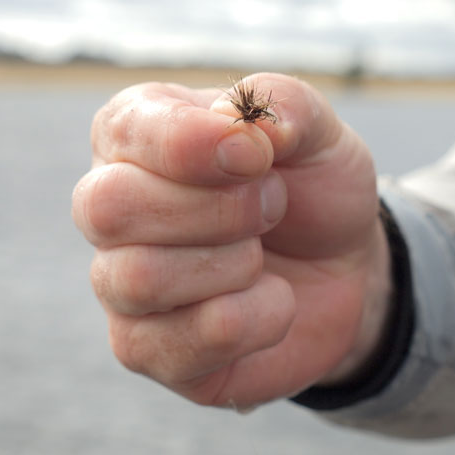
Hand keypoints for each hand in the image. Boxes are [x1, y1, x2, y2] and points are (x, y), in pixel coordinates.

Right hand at [72, 73, 390, 407]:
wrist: (346, 268)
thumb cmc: (311, 188)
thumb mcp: (318, 132)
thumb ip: (282, 104)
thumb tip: (242, 124)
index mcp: (138, 133)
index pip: (126, 129)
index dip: (194, 143)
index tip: (259, 154)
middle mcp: (109, 205)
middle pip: (108, 207)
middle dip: (217, 208)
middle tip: (274, 203)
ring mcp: (120, 283)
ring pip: (139, 278)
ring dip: (235, 263)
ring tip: (265, 252)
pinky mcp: (146, 350)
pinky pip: (181, 343)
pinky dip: (255, 318)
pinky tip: (272, 299)